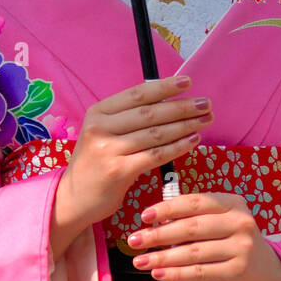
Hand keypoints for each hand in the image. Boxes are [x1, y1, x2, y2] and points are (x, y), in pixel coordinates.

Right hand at [50, 74, 212, 260]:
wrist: (74, 198)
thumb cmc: (96, 162)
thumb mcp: (103, 133)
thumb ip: (128, 118)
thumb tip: (168, 101)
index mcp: (98, 112)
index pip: (137, 95)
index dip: (164, 87)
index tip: (188, 82)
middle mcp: (100, 128)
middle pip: (149, 113)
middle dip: (182, 107)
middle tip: (206, 104)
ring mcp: (108, 150)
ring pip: (155, 134)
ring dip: (185, 126)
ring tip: (205, 120)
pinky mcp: (118, 171)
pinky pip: (155, 155)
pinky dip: (177, 147)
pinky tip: (193, 141)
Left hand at [128, 190, 280, 280]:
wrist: (267, 272)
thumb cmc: (233, 243)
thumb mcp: (222, 222)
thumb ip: (195, 218)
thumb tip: (154, 222)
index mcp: (233, 203)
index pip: (195, 202)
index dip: (167, 208)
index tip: (144, 216)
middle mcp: (240, 222)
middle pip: (191, 227)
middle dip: (158, 235)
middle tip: (134, 240)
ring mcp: (242, 247)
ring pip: (193, 252)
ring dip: (162, 257)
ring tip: (141, 260)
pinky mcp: (239, 270)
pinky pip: (200, 273)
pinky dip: (177, 274)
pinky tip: (159, 274)